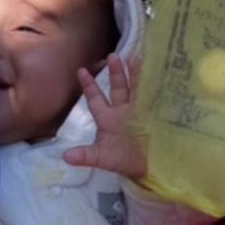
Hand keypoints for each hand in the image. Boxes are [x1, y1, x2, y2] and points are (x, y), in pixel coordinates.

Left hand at [64, 54, 146, 179]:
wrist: (148, 168)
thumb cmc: (123, 160)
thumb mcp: (103, 158)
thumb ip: (86, 155)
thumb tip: (66, 156)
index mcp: (107, 118)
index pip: (96, 99)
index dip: (89, 86)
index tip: (81, 70)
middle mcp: (123, 110)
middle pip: (118, 88)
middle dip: (116, 73)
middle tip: (113, 56)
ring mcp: (140, 110)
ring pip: (136, 88)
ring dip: (135, 75)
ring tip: (135, 59)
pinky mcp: (155, 113)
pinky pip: (154, 96)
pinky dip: (155, 85)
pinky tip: (158, 73)